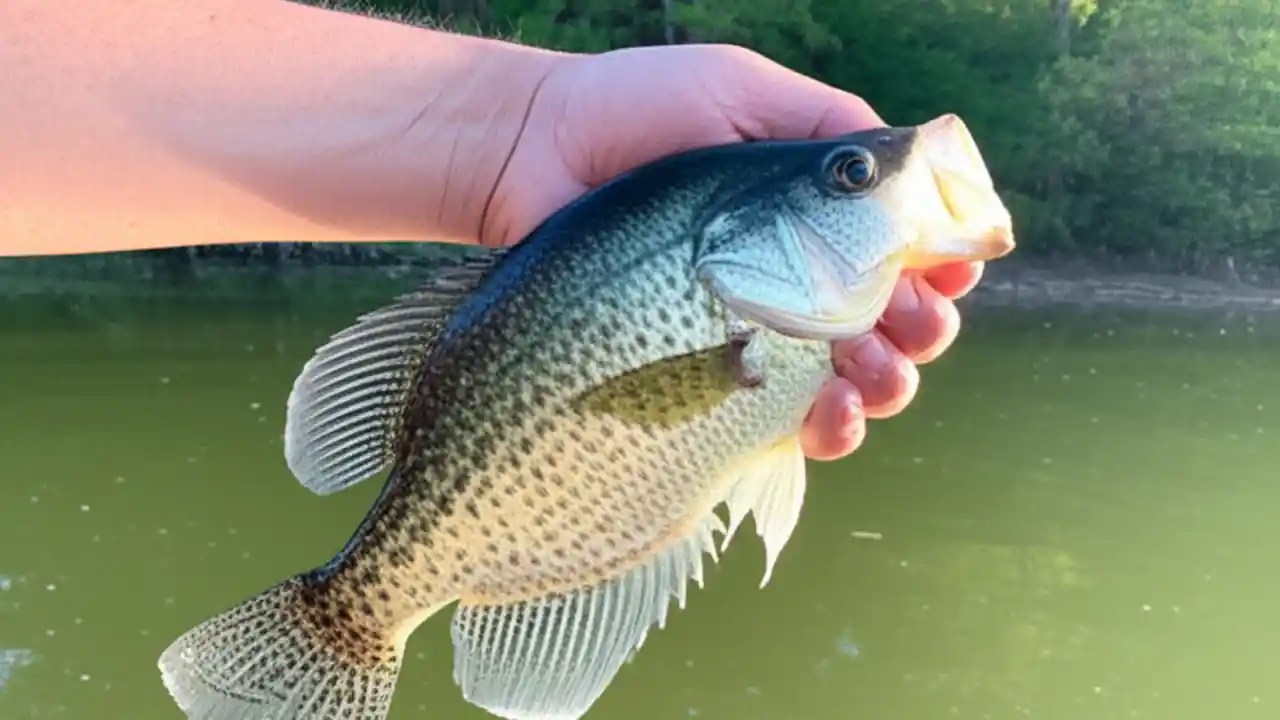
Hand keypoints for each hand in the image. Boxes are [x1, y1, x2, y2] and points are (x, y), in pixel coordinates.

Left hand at [481, 44, 983, 461]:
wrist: (533, 156)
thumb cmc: (634, 112)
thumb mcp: (742, 92)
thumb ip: (829, 128)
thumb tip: (916, 173)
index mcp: (815, 212)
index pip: (907, 249)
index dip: (944, 265)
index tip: (953, 270)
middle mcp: (793, 275)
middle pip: (894, 322)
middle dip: (921, 332)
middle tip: (911, 327)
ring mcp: (752, 329)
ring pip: (850, 379)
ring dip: (884, 386)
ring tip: (873, 377)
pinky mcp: (703, 373)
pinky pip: (781, 419)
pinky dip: (826, 428)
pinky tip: (831, 416)